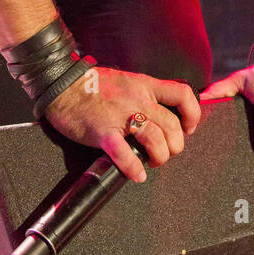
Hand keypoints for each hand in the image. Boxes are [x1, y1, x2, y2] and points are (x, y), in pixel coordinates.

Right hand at [43, 65, 200, 182]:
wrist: (61, 84)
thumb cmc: (91, 84)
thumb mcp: (126, 80)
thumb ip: (143, 94)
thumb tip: (157, 112)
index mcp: (145, 85)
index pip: (182, 95)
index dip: (192, 115)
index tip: (188, 128)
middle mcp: (138, 100)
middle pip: (172, 126)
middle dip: (175, 146)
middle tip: (166, 152)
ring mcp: (121, 116)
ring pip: (156, 139)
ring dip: (160, 157)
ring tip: (153, 163)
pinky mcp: (103, 132)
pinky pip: (124, 153)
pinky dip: (134, 167)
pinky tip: (138, 174)